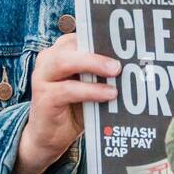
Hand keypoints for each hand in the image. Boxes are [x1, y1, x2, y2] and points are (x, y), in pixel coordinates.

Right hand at [16, 33, 119, 173]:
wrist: (49, 137)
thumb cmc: (73, 108)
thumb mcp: (88, 86)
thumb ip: (100, 74)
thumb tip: (131, 64)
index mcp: (59, 52)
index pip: (80, 36)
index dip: (100, 36)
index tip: (123, 40)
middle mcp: (47, 60)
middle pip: (70, 46)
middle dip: (96, 52)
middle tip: (119, 63)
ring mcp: (42, 78)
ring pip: (65, 62)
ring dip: (92, 65)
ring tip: (115, 73)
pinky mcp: (44, 98)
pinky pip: (68, 90)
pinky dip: (90, 91)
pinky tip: (108, 94)